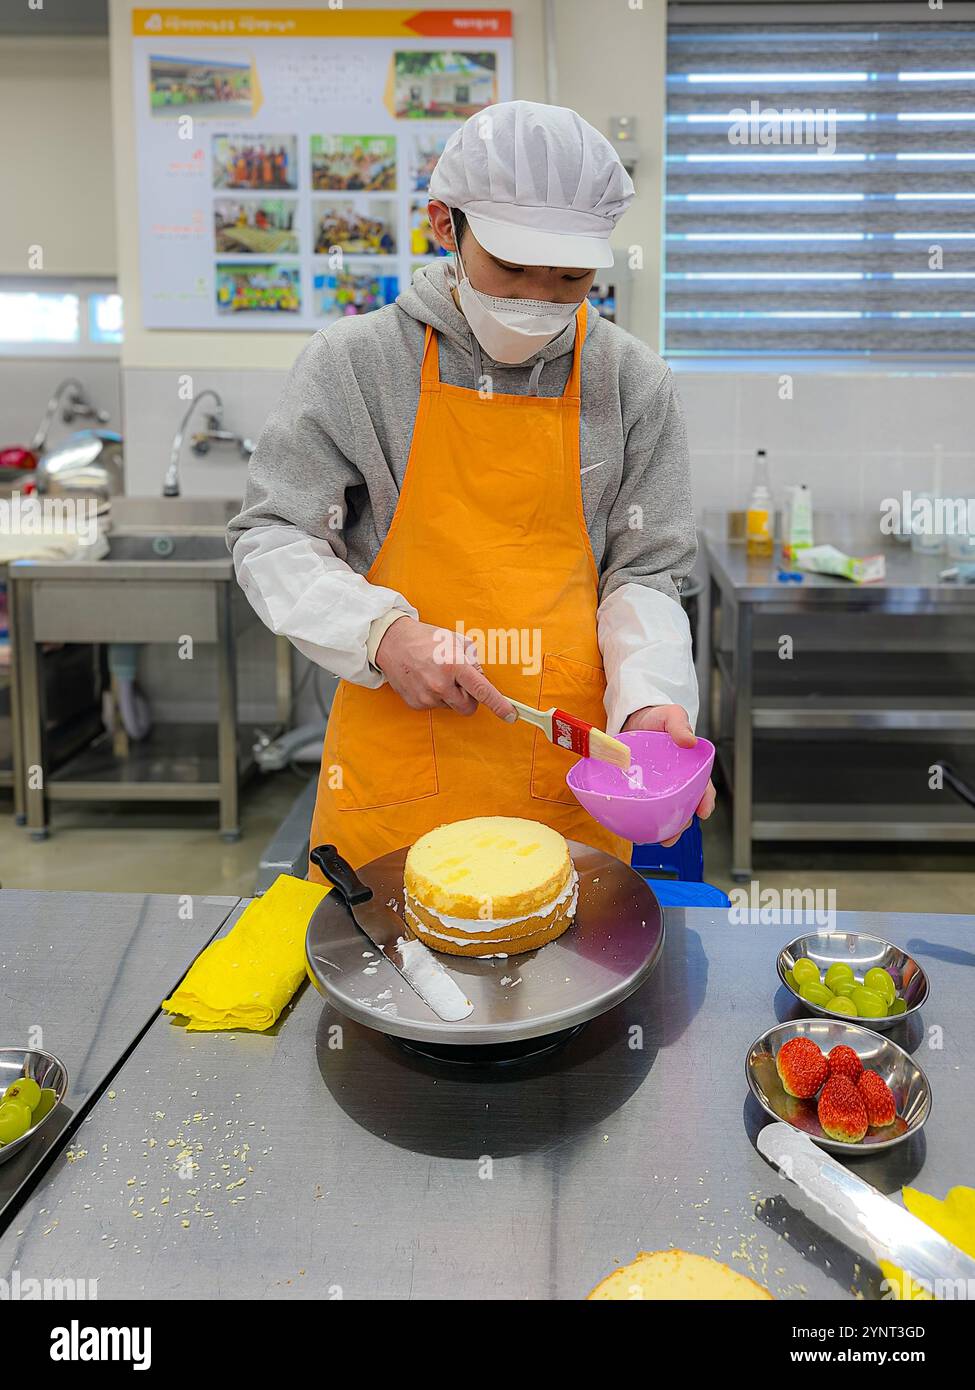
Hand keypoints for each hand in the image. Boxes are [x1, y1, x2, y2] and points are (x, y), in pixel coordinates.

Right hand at [375, 616, 516, 720]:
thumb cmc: (426, 639)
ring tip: (436, 675)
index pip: (482, 690)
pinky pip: (435, 707)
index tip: (511, 715)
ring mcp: (426, 697)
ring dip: (450, 696)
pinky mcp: (416, 704)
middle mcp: (440, 684)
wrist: (391, 642)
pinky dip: (435, 697)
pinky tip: (425, 680)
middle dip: (470, 698)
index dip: (499, 704)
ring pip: (451, 707)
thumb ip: (473, 661)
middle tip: (460, 682)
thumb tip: (481, 680)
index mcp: (454, 665)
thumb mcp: (455, 641)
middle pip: (468, 707)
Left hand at [621, 704, 715, 845]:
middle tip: (673, 836)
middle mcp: (677, 781)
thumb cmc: (656, 718)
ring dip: (665, 828)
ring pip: (667, 813)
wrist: (632, 718)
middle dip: (682, 824)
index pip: (704, 788)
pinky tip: (638, 828)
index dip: (706, 801)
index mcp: (690, 767)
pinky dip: (644, 819)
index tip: (702, 812)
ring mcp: (659, 788)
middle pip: (685, 807)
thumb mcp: (670, 715)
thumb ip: (679, 724)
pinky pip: (645, 807)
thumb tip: (689, 740)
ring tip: (658, 839)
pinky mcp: (641, 791)